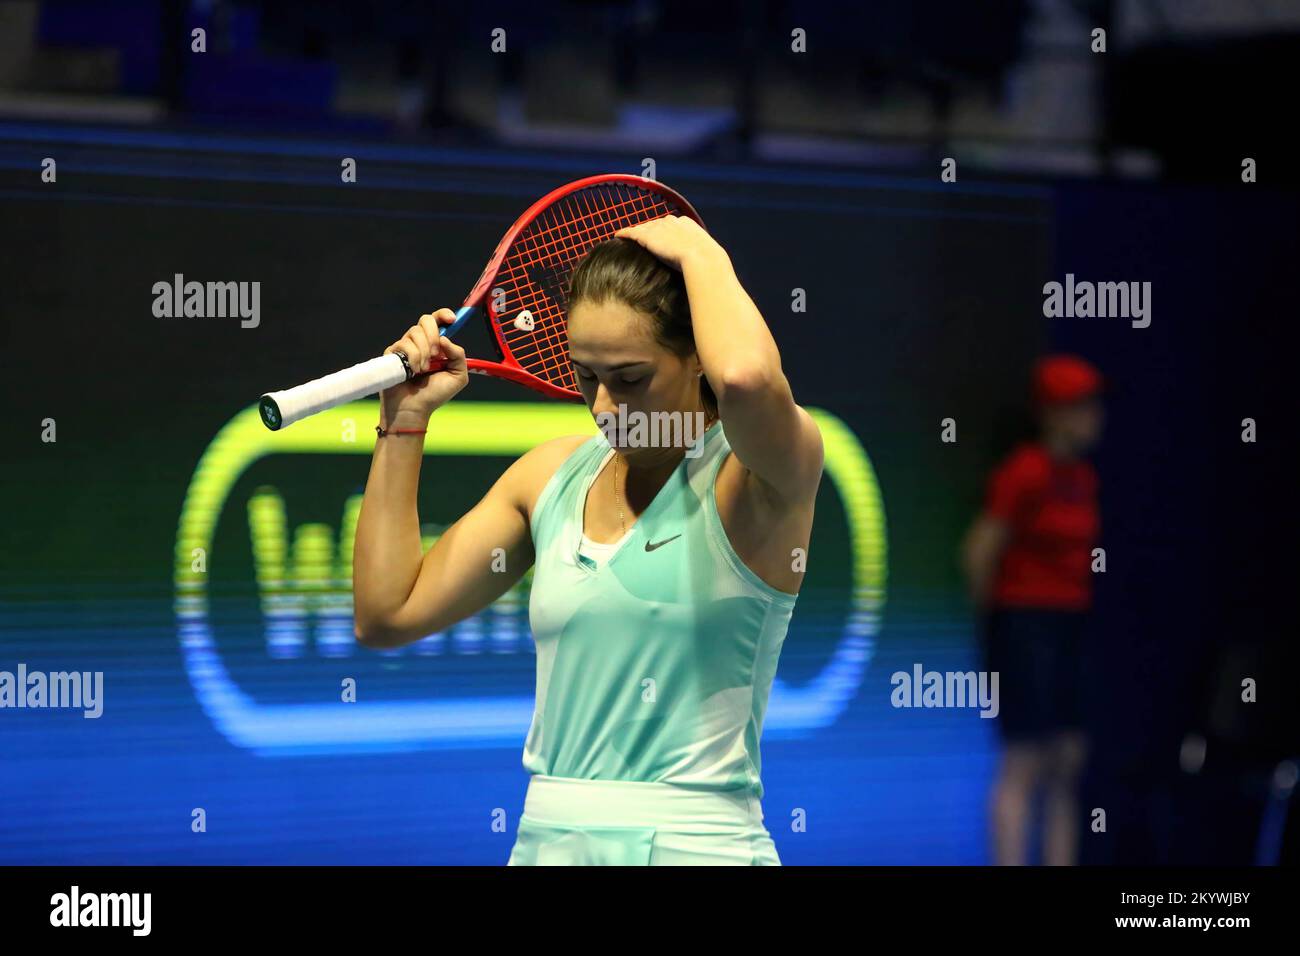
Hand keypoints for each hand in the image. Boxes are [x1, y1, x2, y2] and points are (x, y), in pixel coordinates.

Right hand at [379, 308, 468, 425]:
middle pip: (425, 320)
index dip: (443, 315)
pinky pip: (404, 344)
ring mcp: (405, 347)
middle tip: (435, 354)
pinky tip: (414, 372)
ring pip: (415, 332)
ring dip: (423, 352)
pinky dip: (413, 357)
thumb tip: (445, 338)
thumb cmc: (435, 395)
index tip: (452, 319)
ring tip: (424, 370)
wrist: (414, 409)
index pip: (438, 321)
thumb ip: (458, 355)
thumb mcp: (457, 376)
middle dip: (432, 334)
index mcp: (436, 346)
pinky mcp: (392, 353)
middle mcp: (420, 343)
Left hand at [614, 215, 726, 271]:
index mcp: (686, 223)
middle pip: (654, 225)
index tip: (658, 239)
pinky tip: (617, 236)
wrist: (702, 261)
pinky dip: (624, 233)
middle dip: (647, 231)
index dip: (662, 233)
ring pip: (643, 229)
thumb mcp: (706, 256)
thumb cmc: (708, 263)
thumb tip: (703, 267)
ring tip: (626, 238)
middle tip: (640, 240)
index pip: (669, 225)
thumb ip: (699, 256)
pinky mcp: (648, 236)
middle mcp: (671, 221)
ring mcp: (659, 228)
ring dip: (635, 233)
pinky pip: (632, 232)